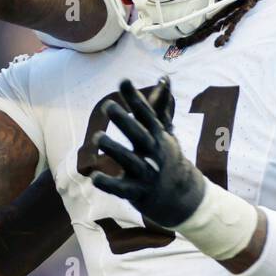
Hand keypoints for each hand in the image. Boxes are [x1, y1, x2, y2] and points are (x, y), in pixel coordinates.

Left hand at [89, 76, 205, 228]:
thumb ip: (159, 107)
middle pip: (139, 135)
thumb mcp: (164, 132)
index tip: (123, 81)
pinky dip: (108, 184)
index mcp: (158, 136)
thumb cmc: (166, 157)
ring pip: (130, 161)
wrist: (182, 197)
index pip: (146, 114)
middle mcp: (153, 153)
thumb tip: (164, 78)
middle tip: (108, 105)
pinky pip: (121, 189)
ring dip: (114, 149)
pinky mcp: (137, 192)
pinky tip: (94, 177)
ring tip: (98, 137)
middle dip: (125, 120)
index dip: (135, 98)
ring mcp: (147, 174)